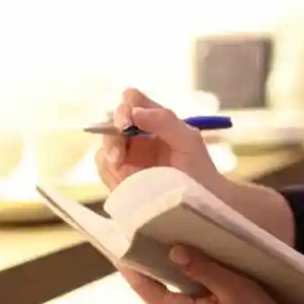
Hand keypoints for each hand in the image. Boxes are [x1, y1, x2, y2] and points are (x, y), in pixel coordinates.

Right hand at [95, 89, 226, 198]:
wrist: (200, 203)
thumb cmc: (199, 169)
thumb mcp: (188, 141)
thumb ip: (165, 121)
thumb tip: (134, 112)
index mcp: (154, 119)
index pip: (132, 100)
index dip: (125, 106)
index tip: (125, 124)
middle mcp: (137, 134)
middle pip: (111, 121)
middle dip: (111, 134)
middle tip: (117, 155)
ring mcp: (128, 155)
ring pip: (105, 144)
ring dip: (108, 154)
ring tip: (119, 167)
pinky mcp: (120, 176)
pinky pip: (104, 168)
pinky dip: (108, 172)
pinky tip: (122, 181)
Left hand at [120, 245, 288, 303]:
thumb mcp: (237, 290)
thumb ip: (205, 269)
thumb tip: (175, 250)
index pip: (143, 285)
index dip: (129, 261)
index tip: (118, 238)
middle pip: (150, 288)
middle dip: (146, 261)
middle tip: (141, 230)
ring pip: (163, 293)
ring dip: (162, 270)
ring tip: (162, 240)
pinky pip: (176, 299)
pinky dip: (176, 280)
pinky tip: (183, 263)